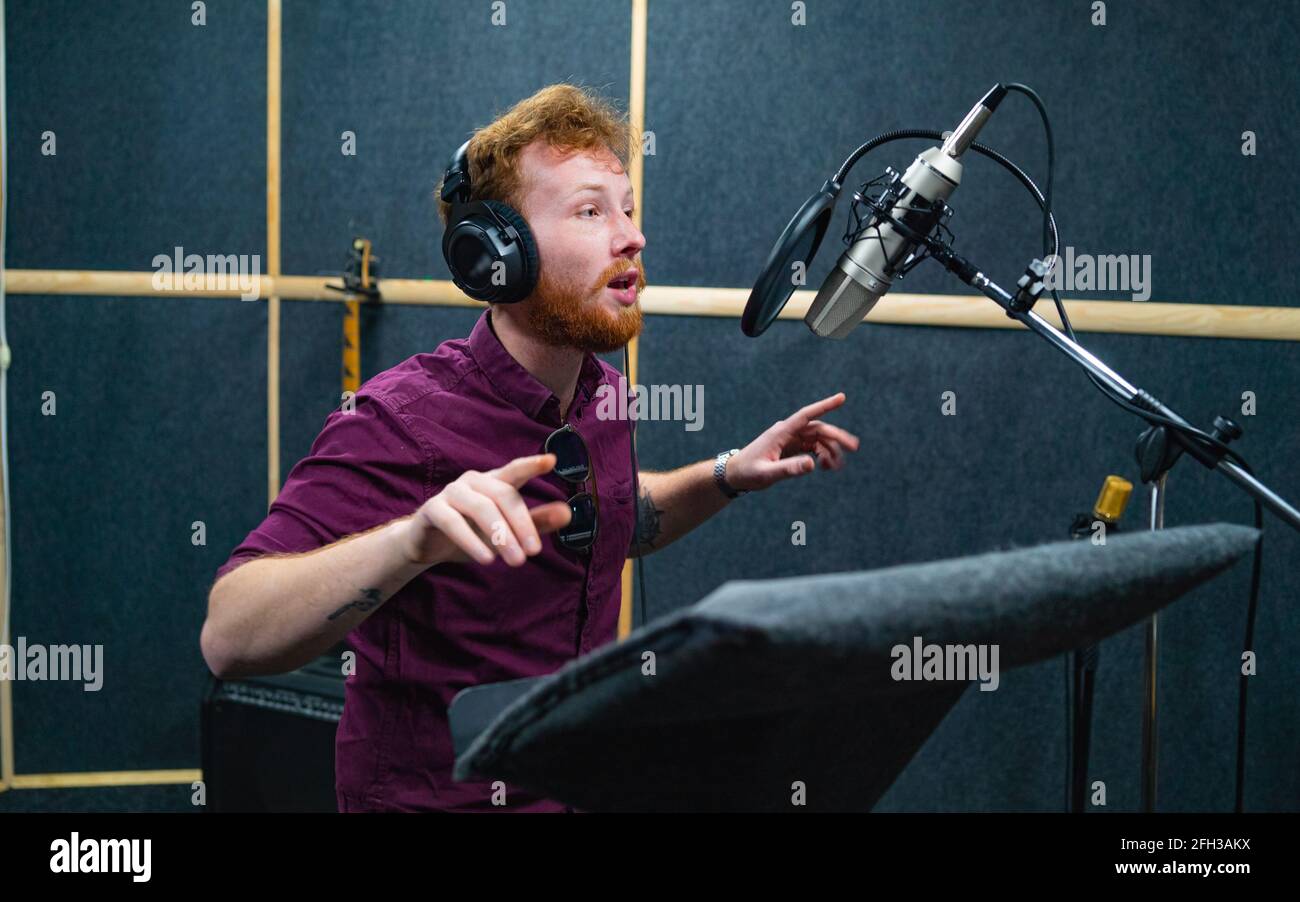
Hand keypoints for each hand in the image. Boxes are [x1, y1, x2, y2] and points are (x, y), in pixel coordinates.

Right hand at [397, 453, 571, 567]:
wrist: (429, 546)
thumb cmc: (473, 532)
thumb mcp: (507, 530)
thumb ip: (537, 522)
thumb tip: (568, 513)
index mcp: (494, 482)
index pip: (515, 470)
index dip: (532, 465)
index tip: (552, 461)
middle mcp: (474, 482)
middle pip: (504, 496)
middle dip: (521, 525)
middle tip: (533, 554)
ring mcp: (451, 493)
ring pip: (481, 508)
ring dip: (500, 535)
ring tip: (515, 561)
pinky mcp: (432, 510)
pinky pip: (452, 522)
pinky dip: (471, 540)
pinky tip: (486, 559)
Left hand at [724, 392, 860, 491]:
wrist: (735, 474)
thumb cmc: (748, 472)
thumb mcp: (767, 473)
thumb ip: (789, 469)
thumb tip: (812, 464)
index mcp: (781, 432)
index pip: (806, 415)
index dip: (825, 405)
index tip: (842, 397)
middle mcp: (787, 432)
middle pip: (818, 429)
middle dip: (837, 438)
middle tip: (854, 448)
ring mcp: (790, 439)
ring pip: (817, 439)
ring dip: (830, 450)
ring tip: (836, 467)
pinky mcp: (792, 447)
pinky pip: (812, 447)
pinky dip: (822, 455)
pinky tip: (826, 466)